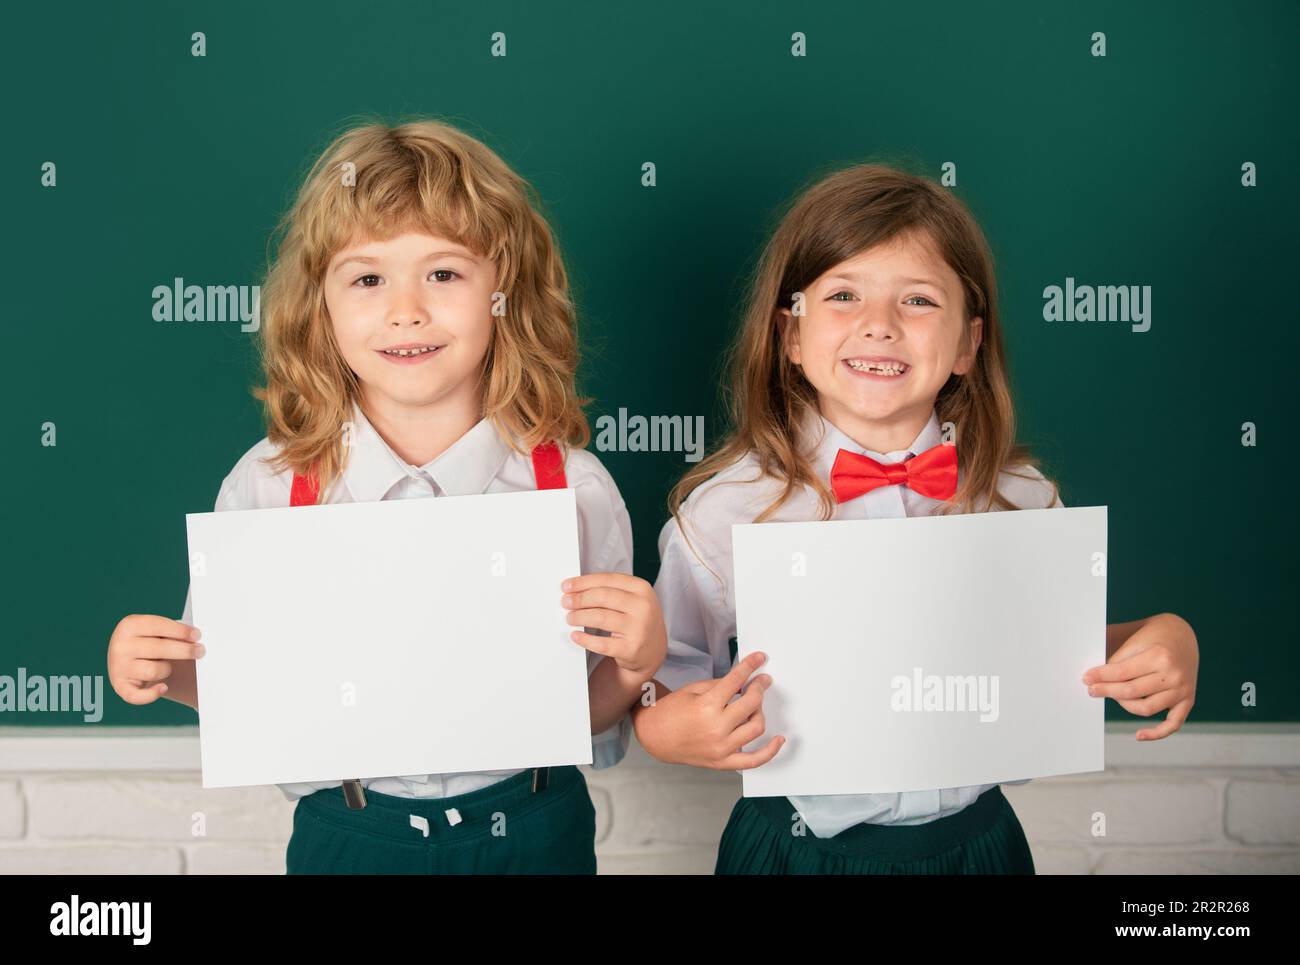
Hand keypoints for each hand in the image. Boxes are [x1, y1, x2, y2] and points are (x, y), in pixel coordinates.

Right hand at [107, 614, 203, 704]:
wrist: (123, 658)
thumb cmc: (147, 641)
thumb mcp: (154, 630)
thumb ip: (171, 632)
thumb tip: (195, 640)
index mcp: (129, 625)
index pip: (158, 625)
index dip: (180, 631)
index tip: (197, 635)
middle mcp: (120, 646)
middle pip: (159, 648)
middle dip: (184, 650)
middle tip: (200, 651)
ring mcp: (118, 667)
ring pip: (153, 670)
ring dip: (166, 669)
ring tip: (166, 665)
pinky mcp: (119, 685)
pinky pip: (136, 695)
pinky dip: (151, 694)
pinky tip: (163, 687)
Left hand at [560, 572, 666, 680]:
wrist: (652, 650)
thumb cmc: (636, 619)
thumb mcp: (632, 599)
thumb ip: (609, 590)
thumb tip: (575, 589)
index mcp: (641, 588)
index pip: (607, 580)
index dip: (583, 582)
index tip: (566, 586)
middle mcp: (643, 607)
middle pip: (602, 597)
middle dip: (579, 599)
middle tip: (565, 602)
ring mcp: (638, 628)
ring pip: (600, 618)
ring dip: (579, 617)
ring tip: (570, 618)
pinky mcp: (631, 648)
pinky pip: (601, 643)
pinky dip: (584, 639)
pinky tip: (575, 635)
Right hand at [633, 651, 784, 768]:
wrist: (654, 736)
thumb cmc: (671, 711)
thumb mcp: (693, 689)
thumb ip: (721, 686)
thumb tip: (743, 682)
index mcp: (707, 706)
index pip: (736, 680)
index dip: (750, 666)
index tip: (759, 658)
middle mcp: (716, 727)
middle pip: (751, 703)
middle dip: (759, 687)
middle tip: (761, 682)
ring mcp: (721, 747)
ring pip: (756, 727)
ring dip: (759, 711)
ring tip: (754, 705)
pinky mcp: (723, 761)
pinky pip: (754, 760)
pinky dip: (770, 751)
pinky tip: (779, 740)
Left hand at [1082, 613, 1197, 740]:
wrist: (1180, 635)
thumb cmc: (1150, 637)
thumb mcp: (1133, 640)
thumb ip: (1116, 658)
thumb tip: (1093, 678)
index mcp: (1159, 656)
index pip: (1122, 672)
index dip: (1100, 677)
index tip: (1086, 678)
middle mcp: (1173, 675)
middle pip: (1131, 692)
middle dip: (1107, 691)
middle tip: (1091, 690)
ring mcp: (1182, 690)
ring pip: (1146, 709)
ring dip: (1123, 705)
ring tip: (1112, 696)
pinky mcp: (1187, 701)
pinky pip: (1172, 724)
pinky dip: (1156, 733)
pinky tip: (1139, 735)